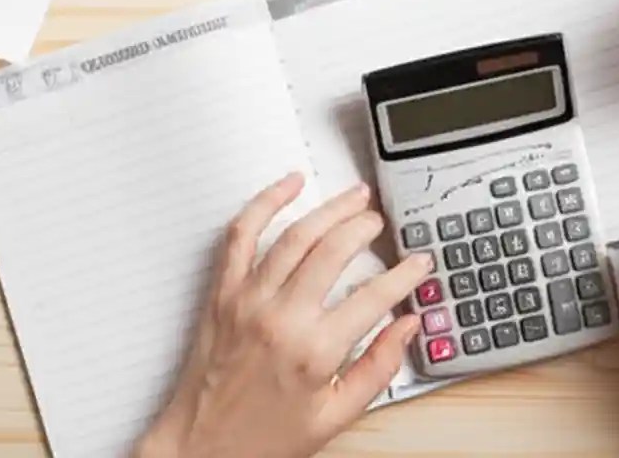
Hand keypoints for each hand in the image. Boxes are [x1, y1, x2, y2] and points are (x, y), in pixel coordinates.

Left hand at [135, 173, 431, 457]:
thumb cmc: (263, 439)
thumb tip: (407, 327)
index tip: (418, 263)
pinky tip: (288, 185)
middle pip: (334, 251)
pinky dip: (265, 203)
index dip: (404, 274)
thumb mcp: (335, 416)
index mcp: (315, 352)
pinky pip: (241, 235)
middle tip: (381, 222)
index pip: (374, 296)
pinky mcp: (222, 292)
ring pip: (295, 236)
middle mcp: (282, 318)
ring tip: (353, 198)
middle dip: (365, 228)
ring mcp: (248, 300)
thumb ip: (378, 368)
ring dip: (329, 209)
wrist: (200, 447)